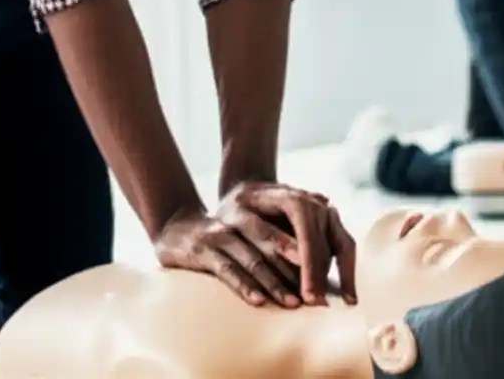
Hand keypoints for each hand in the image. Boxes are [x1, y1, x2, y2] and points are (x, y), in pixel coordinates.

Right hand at [154, 182, 356, 308]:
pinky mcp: (203, 250)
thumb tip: (327, 201)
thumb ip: (290, 215)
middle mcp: (242, 217)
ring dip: (276, 282)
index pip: (294, 228)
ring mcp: (222, 233)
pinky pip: (227, 269)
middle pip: (278, 245)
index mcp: (260, 208)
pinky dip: (244, 285)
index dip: (313, 252)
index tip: (329, 275)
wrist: (175, 228)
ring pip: (255, 258)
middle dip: (299, 271)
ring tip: (294, 302)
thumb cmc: (225, 230)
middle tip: (318, 294)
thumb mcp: (256, 219)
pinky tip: (258, 301)